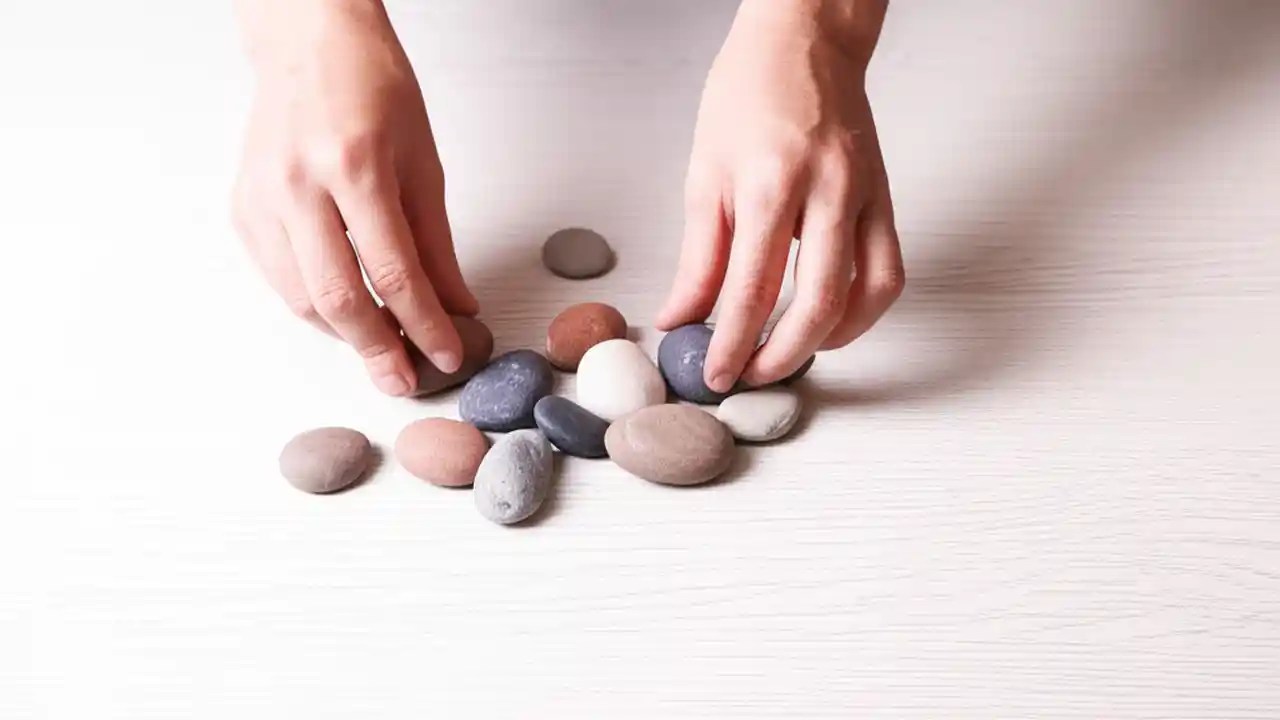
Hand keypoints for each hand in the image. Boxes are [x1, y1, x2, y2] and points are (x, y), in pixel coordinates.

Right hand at [231, 0, 476, 396]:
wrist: (309, 45)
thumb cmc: (374, 93)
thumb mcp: (423, 164)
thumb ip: (437, 244)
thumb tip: (456, 307)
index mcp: (356, 167)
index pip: (396, 272)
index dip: (424, 324)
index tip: (445, 356)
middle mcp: (301, 185)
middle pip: (339, 297)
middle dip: (377, 350)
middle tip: (404, 381)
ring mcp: (263, 198)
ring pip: (302, 298)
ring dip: (345, 334)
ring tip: (382, 346)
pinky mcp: (243, 208)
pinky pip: (279, 278)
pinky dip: (314, 304)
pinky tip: (344, 308)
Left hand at [656, 0, 903, 391]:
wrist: (807, 39)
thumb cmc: (749, 94)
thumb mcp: (705, 173)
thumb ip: (697, 257)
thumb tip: (681, 317)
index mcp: (770, 183)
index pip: (751, 288)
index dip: (732, 344)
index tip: (714, 376)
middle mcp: (826, 191)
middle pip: (819, 302)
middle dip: (782, 355)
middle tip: (751, 376)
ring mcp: (865, 195)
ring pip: (868, 293)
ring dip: (832, 340)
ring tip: (791, 353)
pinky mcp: (885, 198)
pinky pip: (889, 271)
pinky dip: (864, 309)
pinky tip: (830, 320)